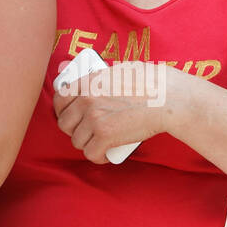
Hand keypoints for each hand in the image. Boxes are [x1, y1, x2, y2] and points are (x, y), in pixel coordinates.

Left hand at [51, 61, 178, 163]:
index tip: (71, 114)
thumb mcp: (117, 69)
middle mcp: (85, 100)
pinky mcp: (105, 136)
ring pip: (76, 140)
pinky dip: (99, 157)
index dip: (62, 109)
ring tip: (98, 142)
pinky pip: (91, 153)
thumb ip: (95, 75)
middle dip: (74, 129)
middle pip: (64, 123)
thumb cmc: (149, 81)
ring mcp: (94, 118)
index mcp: (86, 81)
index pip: (59, 98)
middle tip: (87, 131)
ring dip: (87, 144)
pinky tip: (105, 154)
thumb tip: (71, 70)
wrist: (167, 96)